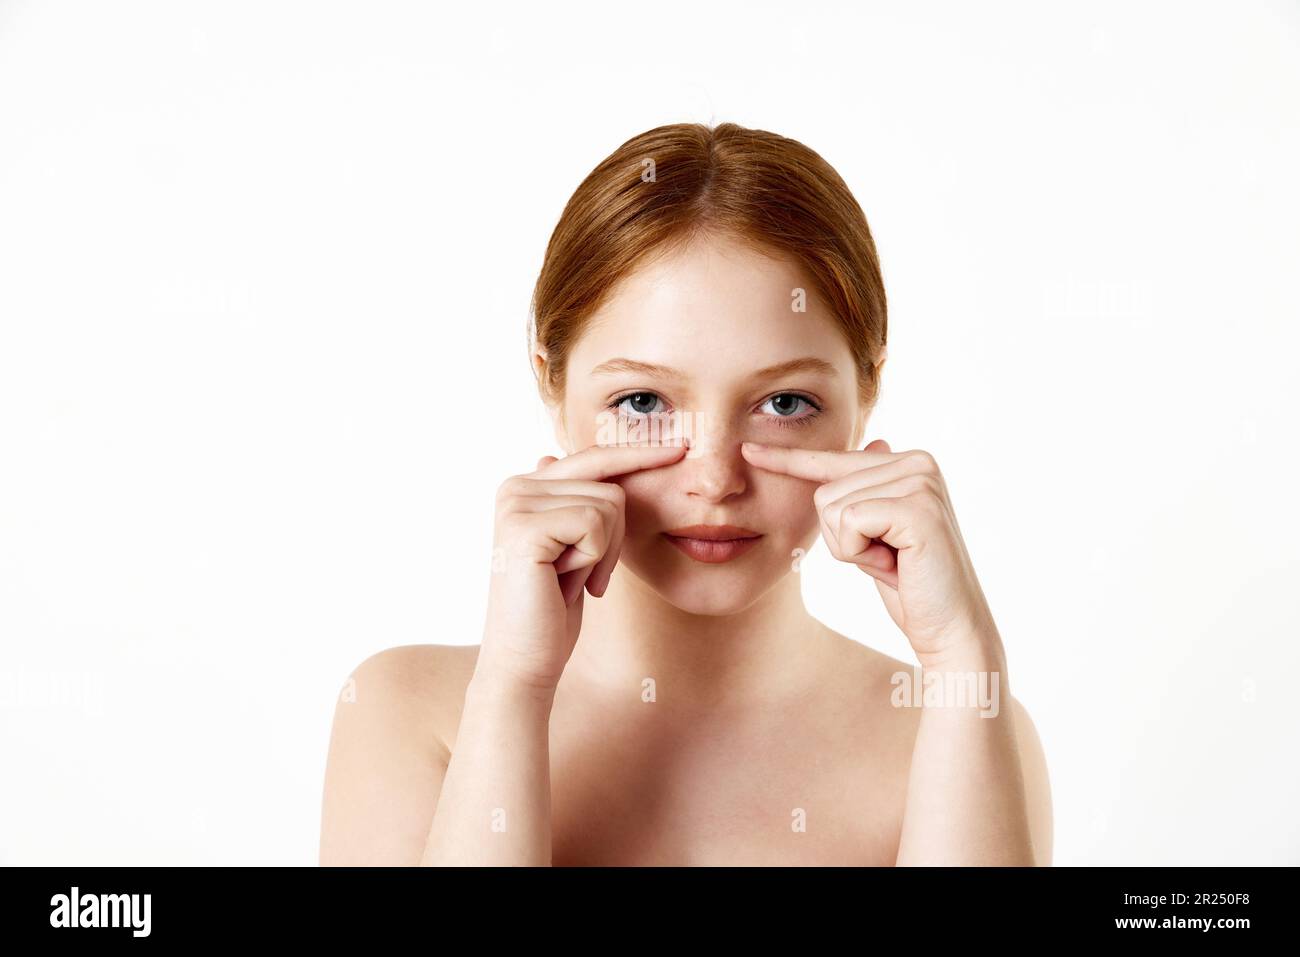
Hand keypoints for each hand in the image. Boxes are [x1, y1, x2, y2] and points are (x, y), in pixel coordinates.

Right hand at [479, 441, 687, 691]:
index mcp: (524, 486)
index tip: (680, 449)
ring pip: (607, 504)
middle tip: (585, 575)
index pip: (593, 457)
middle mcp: (515, 487)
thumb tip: (553, 455)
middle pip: (609, 483)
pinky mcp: (525, 528)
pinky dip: (594, 559)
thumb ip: (567, 502)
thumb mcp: (570, 548)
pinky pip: (595, 524)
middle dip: (615, 535)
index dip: (637, 455)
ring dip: (603, 552)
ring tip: (570, 579)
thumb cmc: (552, 608)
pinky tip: (566, 583)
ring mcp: (517, 504)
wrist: (526, 659)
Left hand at [741, 439, 997, 663]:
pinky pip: (848, 522)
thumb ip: (870, 492)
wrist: (950, 630)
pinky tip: (896, 565)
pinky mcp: (918, 507)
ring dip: (852, 548)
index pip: (833, 460)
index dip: (787, 459)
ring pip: (832, 507)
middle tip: (887, 558)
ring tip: (894, 561)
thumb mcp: (879, 533)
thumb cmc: (911, 586)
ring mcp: (921, 481)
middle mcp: (918, 462)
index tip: (747, 449)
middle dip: (843, 537)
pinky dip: (860, 554)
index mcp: (908, 462)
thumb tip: (874, 441)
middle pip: (824, 491)